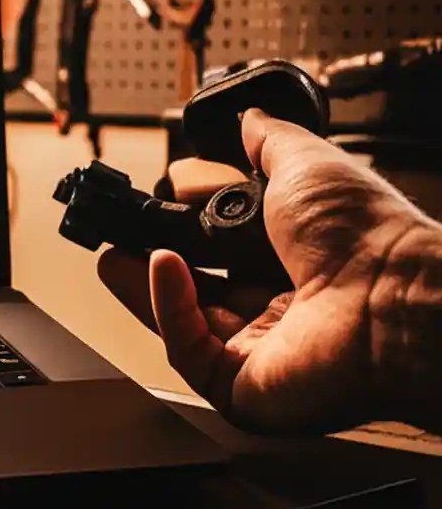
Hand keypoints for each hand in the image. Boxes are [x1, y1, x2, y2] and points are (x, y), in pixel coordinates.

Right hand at [98, 109, 441, 433]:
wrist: (394, 293)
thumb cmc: (368, 235)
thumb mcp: (306, 163)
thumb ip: (270, 142)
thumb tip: (250, 120)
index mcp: (302, 266)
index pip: (227, 253)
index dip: (190, 229)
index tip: (162, 204)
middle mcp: (285, 315)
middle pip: (199, 293)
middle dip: (155, 264)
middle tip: (125, 237)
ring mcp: (263, 355)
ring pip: (184, 325)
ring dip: (146, 287)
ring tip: (114, 255)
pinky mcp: (244, 387)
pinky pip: (188, 350)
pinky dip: (166, 308)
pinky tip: (161, 267)